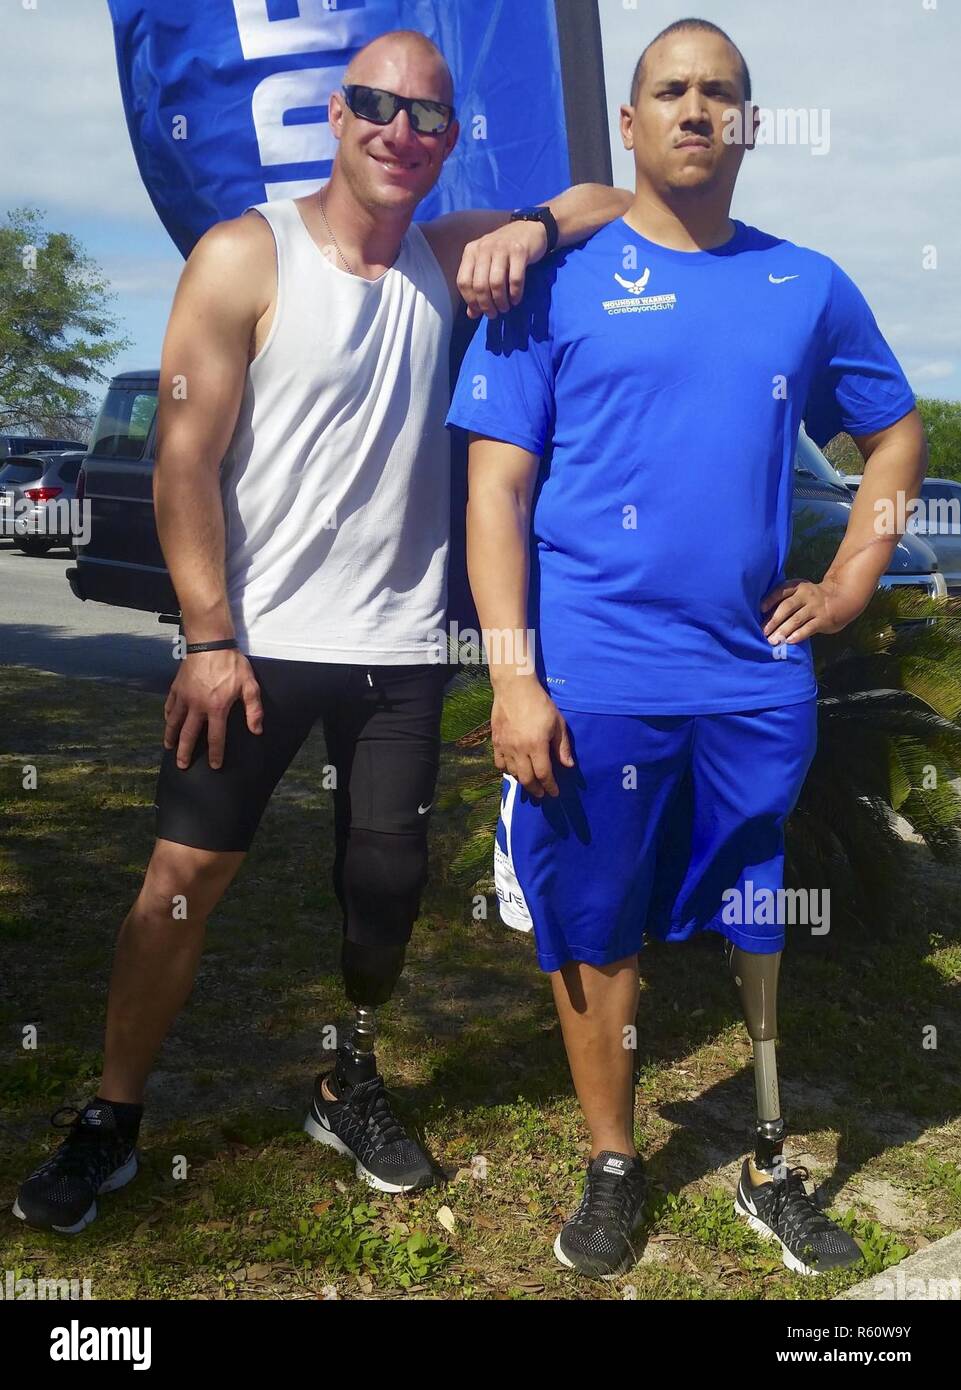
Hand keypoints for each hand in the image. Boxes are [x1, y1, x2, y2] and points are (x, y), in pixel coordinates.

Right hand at [163, 648, 263, 770]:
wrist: (210, 643)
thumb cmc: (232, 664)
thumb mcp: (250, 685)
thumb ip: (254, 709)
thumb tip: (256, 730)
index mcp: (216, 708)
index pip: (216, 737)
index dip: (216, 754)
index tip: (214, 766)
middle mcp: (197, 707)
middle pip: (189, 735)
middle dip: (185, 752)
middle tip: (182, 765)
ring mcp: (184, 697)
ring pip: (174, 722)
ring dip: (171, 737)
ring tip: (169, 748)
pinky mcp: (177, 688)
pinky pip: (170, 706)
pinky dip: (168, 716)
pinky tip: (167, 721)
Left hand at [457, 219, 547, 319]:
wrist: (530, 229)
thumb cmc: (505, 250)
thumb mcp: (487, 264)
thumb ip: (477, 287)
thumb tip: (472, 314)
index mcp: (471, 251)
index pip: (463, 281)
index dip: (470, 301)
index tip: (479, 311)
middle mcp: (484, 247)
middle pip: (479, 285)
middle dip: (486, 305)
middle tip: (494, 313)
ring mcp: (501, 248)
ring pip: (496, 283)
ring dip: (500, 301)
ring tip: (505, 308)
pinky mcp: (519, 251)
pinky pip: (515, 279)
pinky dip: (515, 294)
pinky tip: (516, 300)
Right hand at [491, 674, 573, 796]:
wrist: (515, 688)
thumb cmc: (540, 704)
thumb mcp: (557, 723)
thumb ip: (562, 747)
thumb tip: (568, 766)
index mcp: (536, 745)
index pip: (544, 774)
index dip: (550, 786)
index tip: (554, 793)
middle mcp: (519, 749)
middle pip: (526, 779)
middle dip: (536, 790)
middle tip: (542, 794)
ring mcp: (505, 746)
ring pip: (512, 773)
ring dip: (522, 781)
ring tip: (530, 782)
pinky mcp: (496, 741)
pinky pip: (499, 764)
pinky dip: (507, 770)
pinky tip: (514, 769)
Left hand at [761, 575, 862, 644]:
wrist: (841, 599)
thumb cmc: (811, 599)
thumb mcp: (800, 593)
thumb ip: (785, 600)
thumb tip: (763, 618)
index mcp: (797, 587)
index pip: (781, 591)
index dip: (770, 599)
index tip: (760, 609)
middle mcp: (806, 595)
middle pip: (787, 607)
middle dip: (774, 620)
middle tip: (763, 631)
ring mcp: (815, 607)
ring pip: (796, 619)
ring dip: (783, 630)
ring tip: (773, 640)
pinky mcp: (823, 619)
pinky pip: (809, 628)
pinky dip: (798, 634)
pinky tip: (789, 641)